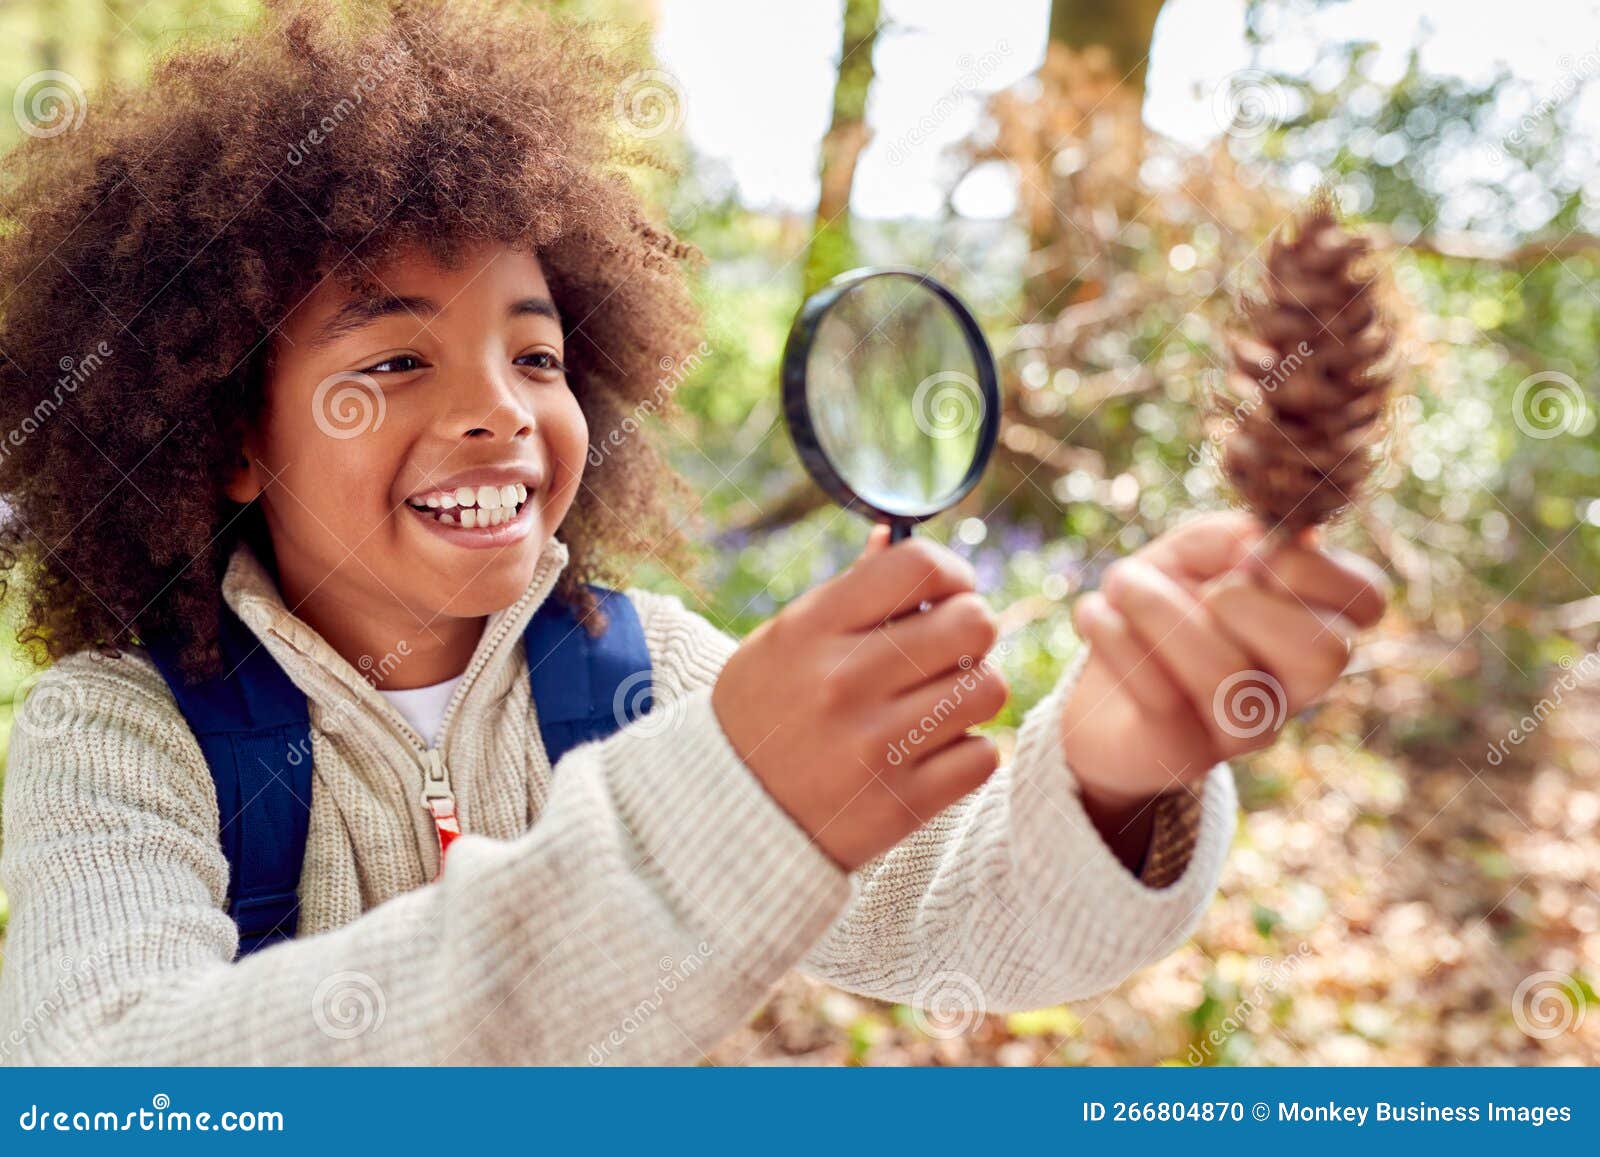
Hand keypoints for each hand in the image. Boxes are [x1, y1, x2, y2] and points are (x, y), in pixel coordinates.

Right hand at [713, 526, 1008, 869]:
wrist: (725, 811)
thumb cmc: (764, 708)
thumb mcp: (785, 638)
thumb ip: (848, 591)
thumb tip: (896, 536)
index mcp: (813, 630)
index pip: (919, 567)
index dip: (952, 573)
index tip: (946, 593)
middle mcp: (844, 682)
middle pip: (972, 624)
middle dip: (971, 630)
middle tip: (948, 648)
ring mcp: (875, 746)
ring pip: (987, 689)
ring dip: (971, 692)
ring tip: (936, 701)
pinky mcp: (901, 804)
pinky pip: (982, 756)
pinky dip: (965, 752)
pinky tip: (928, 751)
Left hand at [1063, 511, 1388, 811]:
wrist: (1099, 686)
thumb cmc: (1164, 604)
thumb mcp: (1195, 552)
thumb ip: (1233, 535)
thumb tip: (1265, 540)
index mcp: (1314, 624)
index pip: (1365, 601)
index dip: (1311, 567)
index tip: (1246, 548)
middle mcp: (1293, 686)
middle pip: (1325, 653)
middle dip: (1253, 603)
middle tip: (1203, 587)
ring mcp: (1244, 728)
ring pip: (1229, 677)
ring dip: (1161, 611)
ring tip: (1120, 581)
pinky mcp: (1184, 755)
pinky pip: (1162, 699)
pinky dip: (1117, 639)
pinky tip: (1093, 612)